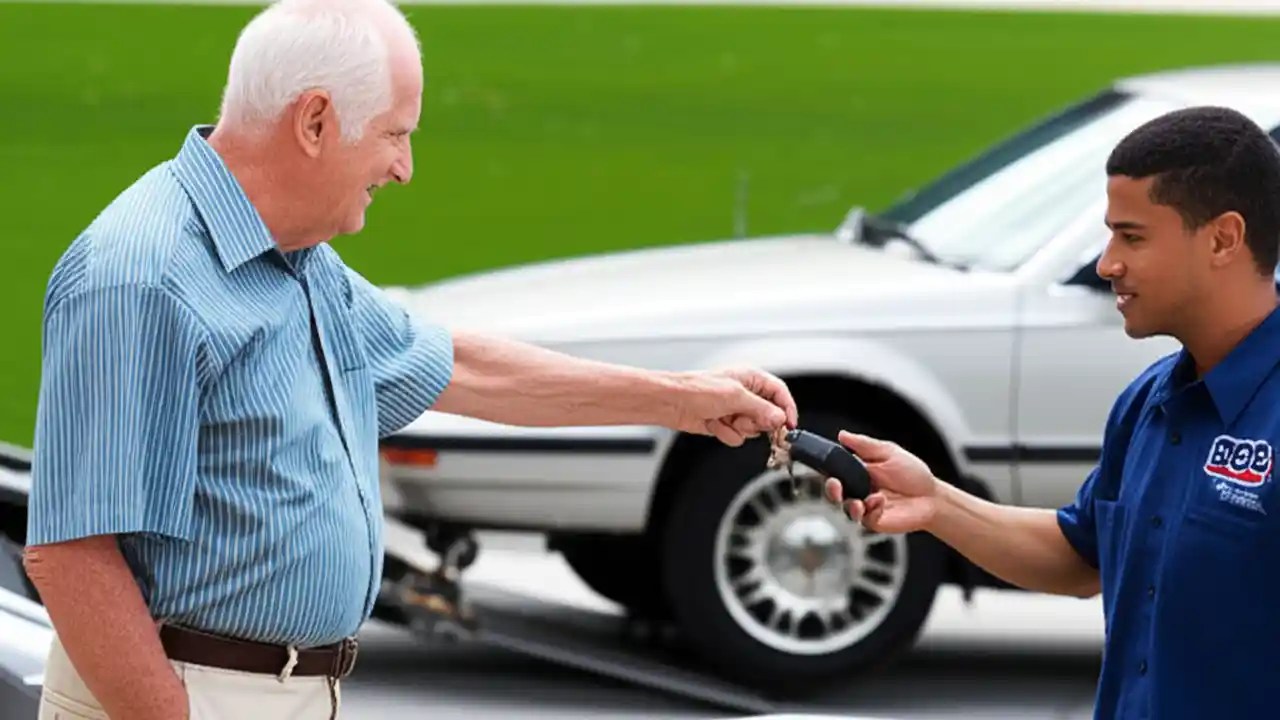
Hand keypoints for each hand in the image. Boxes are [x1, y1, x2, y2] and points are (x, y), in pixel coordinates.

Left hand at [674, 367, 797, 445]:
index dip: (787, 409)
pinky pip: (737, 436)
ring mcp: (734, 409)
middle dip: (756, 422)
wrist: (671, 403)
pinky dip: (726, 433)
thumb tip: (780, 419)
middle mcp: (745, 393)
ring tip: (724, 418)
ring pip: (752, 429)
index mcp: (751, 378)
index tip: (789, 426)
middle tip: (745, 419)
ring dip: (738, 428)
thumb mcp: (734, 397)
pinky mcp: (724, 423)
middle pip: (768, 415)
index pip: (779, 393)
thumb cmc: (696, 389)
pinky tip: (714, 423)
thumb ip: (761, 409)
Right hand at [823, 430, 938, 532]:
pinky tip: (881, 502)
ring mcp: (866, 507)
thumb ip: (865, 445)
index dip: (829, 472)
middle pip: (835, 493)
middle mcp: (859, 490)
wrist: (932, 497)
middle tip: (836, 487)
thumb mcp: (889, 452)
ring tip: (860, 502)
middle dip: (831, 491)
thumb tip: (842, 435)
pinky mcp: (875, 521)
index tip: (830, 470)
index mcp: (859, 472)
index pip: (837, 472)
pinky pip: (865, 519)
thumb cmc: (913, 474)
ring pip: (846, 509)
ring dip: (850, 505)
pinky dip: (871, 510)